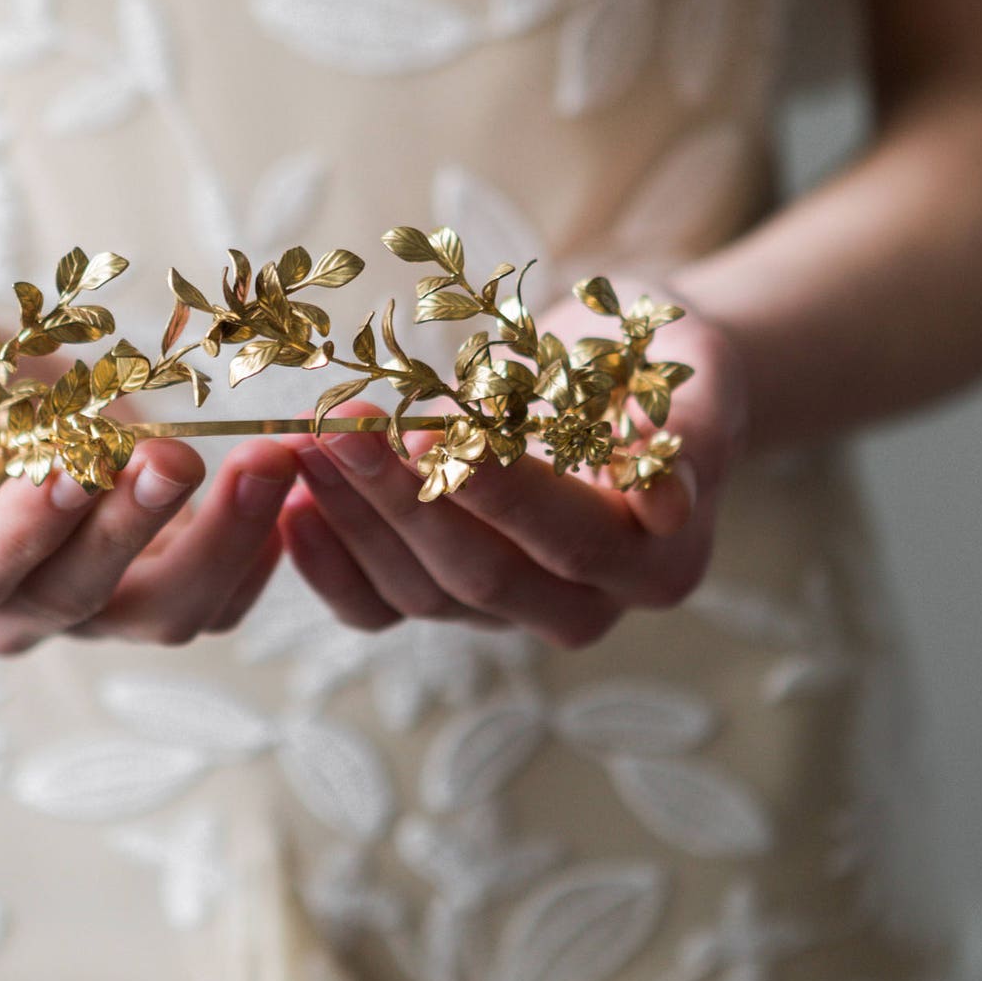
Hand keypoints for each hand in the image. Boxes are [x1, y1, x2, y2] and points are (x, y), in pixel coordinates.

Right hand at [0, 315, 296, 654]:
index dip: (19, 534)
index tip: (67, 469)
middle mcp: (2, 612)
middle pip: (79, 601)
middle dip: (133, 528)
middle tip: (175, 456)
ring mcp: (84, 609)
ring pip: (164, 613)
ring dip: (222, 542)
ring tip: (264, 461)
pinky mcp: (147, 588)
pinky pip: (215, 600)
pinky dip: (256, 549)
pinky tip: (284, 486)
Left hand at [278, 295, 747, 645]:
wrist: (623, 380)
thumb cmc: (661, 364)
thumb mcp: (691, 376)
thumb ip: (684, 436)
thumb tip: (666, 497)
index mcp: (659, 563)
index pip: (572, 537)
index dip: (500, 491)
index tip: (436, 432)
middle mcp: (586, 608)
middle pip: (483, 572)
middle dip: (403, 499)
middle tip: (341, 429)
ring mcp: (508, 616)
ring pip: (420, 592)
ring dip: (355, 516)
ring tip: (306, 442)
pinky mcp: (446, 604)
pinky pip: (378, 608)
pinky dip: (328, 566)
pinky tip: (290, 507)